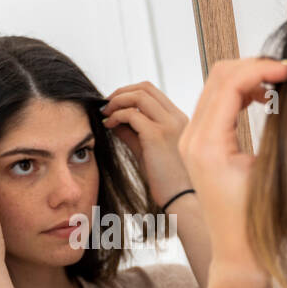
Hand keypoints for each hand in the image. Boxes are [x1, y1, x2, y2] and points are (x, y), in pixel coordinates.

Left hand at [100, 81, 192, 207]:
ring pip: (139, 95)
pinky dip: (116, 116)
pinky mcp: (157, 136)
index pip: (153, 92)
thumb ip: (133, 133)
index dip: (130, 92)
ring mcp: (168, 125)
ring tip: (105, 114)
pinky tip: (109, 126)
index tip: (115, 104)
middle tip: (106, 106)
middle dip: (121, 92)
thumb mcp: (148, 151)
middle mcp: (176, 118)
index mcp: (179, 119)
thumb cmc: (167, 181)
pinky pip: (132, 114)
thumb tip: (114, 121)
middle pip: (145, 87)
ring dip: (117, 101)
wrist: (181, 199)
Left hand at [177, 58, 286, 275]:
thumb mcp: (272, 170)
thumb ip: (277, 126)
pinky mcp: (199, 145)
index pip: (230, 82)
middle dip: (253, 66)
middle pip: (218, 76)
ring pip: (216, 85)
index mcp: (207, 144)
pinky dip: (239, 92)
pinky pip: (215, 103)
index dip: (262, 68)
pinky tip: (263, 98)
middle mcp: (192, 138)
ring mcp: (192, 141)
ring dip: (247, 77)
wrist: (238, 253)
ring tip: (278, 83)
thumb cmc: (258, 223)